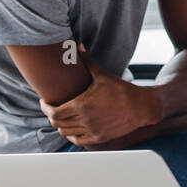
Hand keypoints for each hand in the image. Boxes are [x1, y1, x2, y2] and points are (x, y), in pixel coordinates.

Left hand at [39, 46, 159, 147]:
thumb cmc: (121, 90)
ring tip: (61, 117)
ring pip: (66, 133)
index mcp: (82, 105)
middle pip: (57, 123)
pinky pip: (78, 141)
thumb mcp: (102, 75)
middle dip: (51, 115)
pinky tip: (72, 128)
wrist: (141, 107)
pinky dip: (72, 135)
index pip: (53, 112)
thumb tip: (78, 45)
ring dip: (61, 125)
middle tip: (51, 108)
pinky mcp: (100, 138)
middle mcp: (85, 120)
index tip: (45, 102)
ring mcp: (92, 131)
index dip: (45, 108)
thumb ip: (87, 61)